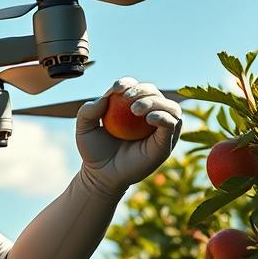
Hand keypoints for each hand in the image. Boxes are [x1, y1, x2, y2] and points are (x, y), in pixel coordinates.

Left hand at [75, 77, 181, 194]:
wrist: (100, 175)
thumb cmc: (94, 150)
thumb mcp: (84, 128)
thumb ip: (88, 111)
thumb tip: (106, 97)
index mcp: (131, 106)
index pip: (135, 87)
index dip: (128, 83)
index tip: (116, 88)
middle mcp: (149, 115)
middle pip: (154, 93)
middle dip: (142, 90)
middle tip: (127, 98)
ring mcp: (160, 129)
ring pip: (169, 106)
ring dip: (154, 102)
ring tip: (135, 109)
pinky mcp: (166, 143)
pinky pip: (173, 124)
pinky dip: (163, 116)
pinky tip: (149, 118)